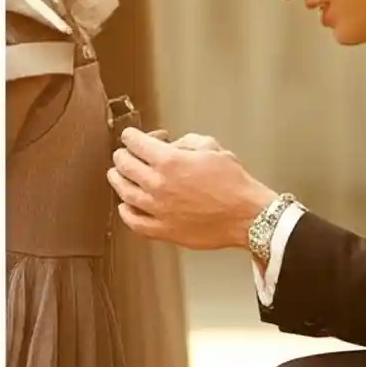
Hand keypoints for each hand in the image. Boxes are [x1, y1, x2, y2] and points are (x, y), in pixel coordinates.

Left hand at [108, 128, 276, 249]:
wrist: (247, 215)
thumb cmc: (233, 183)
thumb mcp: (211, 147)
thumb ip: (184, 142)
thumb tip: (170, 146)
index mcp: (169, 161)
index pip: (134, 142)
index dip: (131, 136)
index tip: (132, 136)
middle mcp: (158, 184)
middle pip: (123, 165)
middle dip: (123, 154)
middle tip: (127, 154)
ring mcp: (157, 209)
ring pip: (123, 191)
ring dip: (118, 179)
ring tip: (119, 174)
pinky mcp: (163, 230)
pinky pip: (134, 222)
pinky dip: (125, 212)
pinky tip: (125, 206)